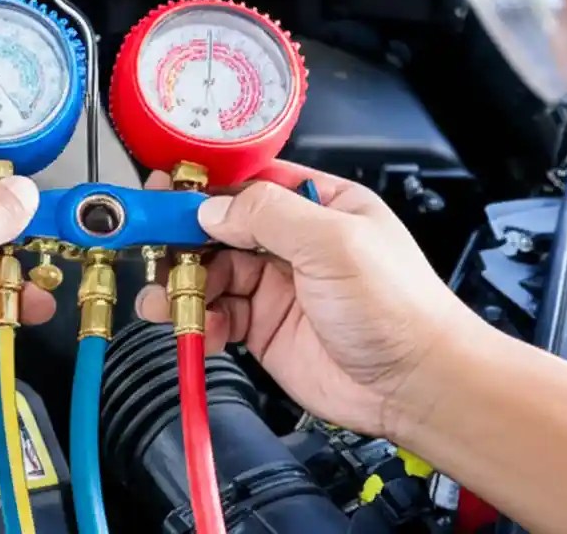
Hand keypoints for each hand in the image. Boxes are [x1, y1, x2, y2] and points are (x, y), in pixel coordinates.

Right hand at [137, 161, 481, 436]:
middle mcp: (295, 242)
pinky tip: (193, 324)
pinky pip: (218, 316)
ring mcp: (277, 286)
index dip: (206, 186)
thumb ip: (270, 216)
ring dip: (183, 282)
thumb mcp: (335, 242)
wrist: (415, 384)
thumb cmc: (400, 308)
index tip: (167, 191)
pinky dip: (198, 320)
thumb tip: (215, 208)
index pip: (250, 182)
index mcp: (319, 205)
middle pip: (221, 228)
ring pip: (212, 273)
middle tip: (151, 243)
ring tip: (164, 294)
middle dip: (184, 237)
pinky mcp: (266, 329)